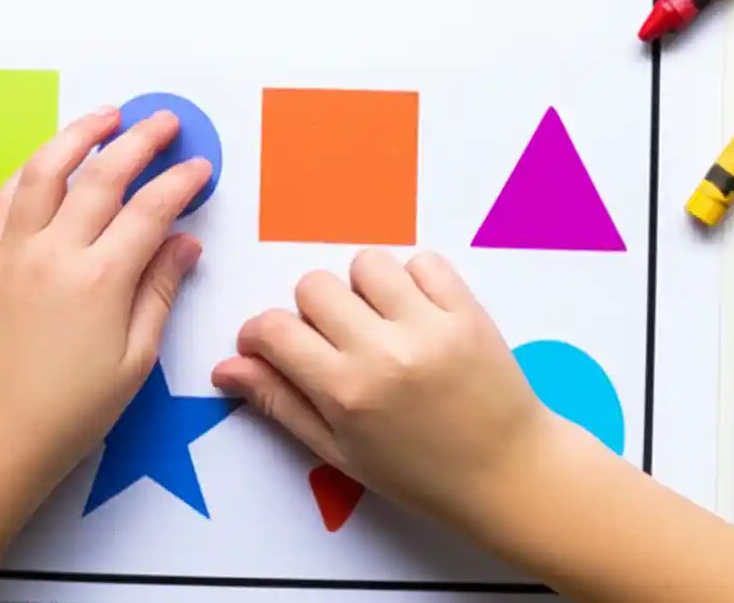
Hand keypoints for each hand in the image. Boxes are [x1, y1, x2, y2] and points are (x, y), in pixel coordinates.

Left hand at [0, 106, 210, 502]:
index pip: (149, 210)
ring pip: (45, 171)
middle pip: (102, 175)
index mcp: (100, 280)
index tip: (200, 167)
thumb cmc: (73, 411)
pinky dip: (30, 171)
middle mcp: (54, 254)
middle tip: (164, 122)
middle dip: (139, 140)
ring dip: (77, 135)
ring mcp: (13, 253)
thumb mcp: (136, 360)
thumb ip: (159, 292)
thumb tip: (183, 245)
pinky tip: (47, 161)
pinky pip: (5, 200)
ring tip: (105, 117)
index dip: (180, 182)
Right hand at [213, 248, 554, 530]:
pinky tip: (417, 315)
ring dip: (363, 289)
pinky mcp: (468, 310)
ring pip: (366, 263)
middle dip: (313, 311)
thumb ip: (281, 403)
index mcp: (345, 392)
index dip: (261, 335)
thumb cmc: (420, 473)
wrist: (508, 474)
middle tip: (337, 342)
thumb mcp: (339, 452)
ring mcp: (429, 326)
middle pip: (315, 286)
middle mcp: (383, 352)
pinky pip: (423, 261)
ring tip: (381, 324)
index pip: (274, 330)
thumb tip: (225, 369)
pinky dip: (413, 280)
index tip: (271, 347)